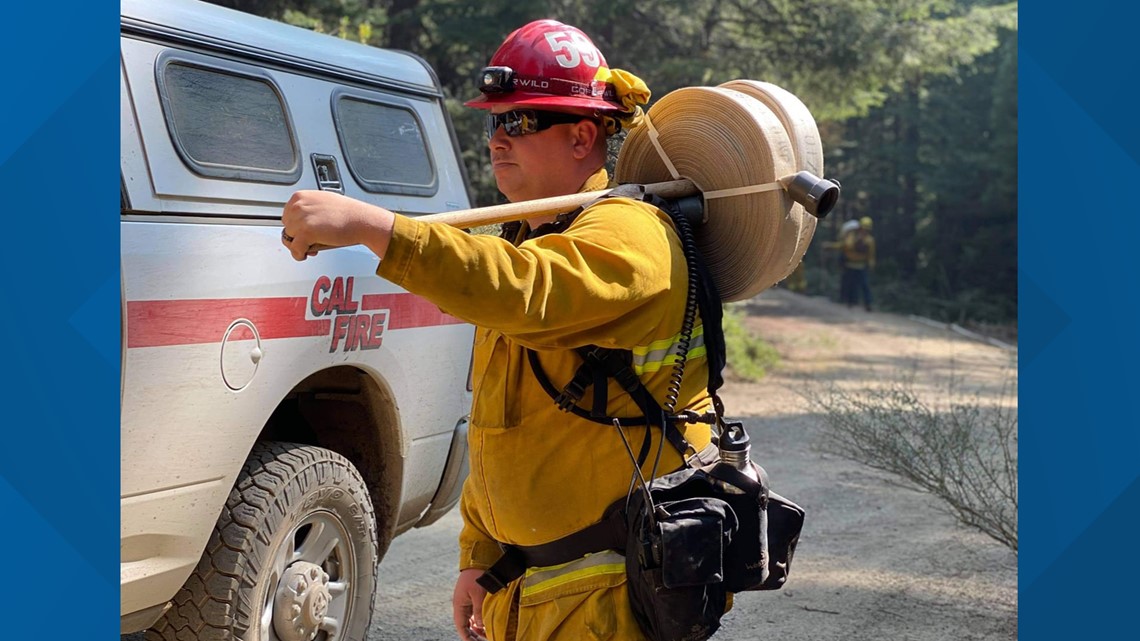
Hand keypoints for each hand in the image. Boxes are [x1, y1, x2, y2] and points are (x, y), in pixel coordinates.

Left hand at [280, 190, 395, 260]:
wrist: (361, 220)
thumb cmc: (348, 213)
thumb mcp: (322, 203)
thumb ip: (308, 209)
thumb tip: (299, 221)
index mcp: (300, 196)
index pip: (286, 215)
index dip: (295, 226)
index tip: (303, 232)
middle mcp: (298, 205)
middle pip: (286, 227)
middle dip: (297, 236)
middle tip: (310, 241)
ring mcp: (301, 219)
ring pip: (289, 239)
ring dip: (299, 246)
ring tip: (312, 246)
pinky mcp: (306, 232)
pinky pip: (295, 249)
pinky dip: (300, 255)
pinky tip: (308, 254)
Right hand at [452, 568, 488, 640]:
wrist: (479, 559)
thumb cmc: (478, 575)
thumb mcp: (479, 594)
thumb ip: (479, 611)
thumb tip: (479, 626)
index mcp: (459, 604)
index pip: (461, 626)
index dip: (466, 636)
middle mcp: (462, 605)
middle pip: (465, 625)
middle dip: (473, 635)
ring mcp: (467, 601)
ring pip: (471, 620)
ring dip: (477, 629)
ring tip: (486, 636)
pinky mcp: (473, 598)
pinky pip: (474, 613)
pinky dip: (479, 621)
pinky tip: (486, 625)